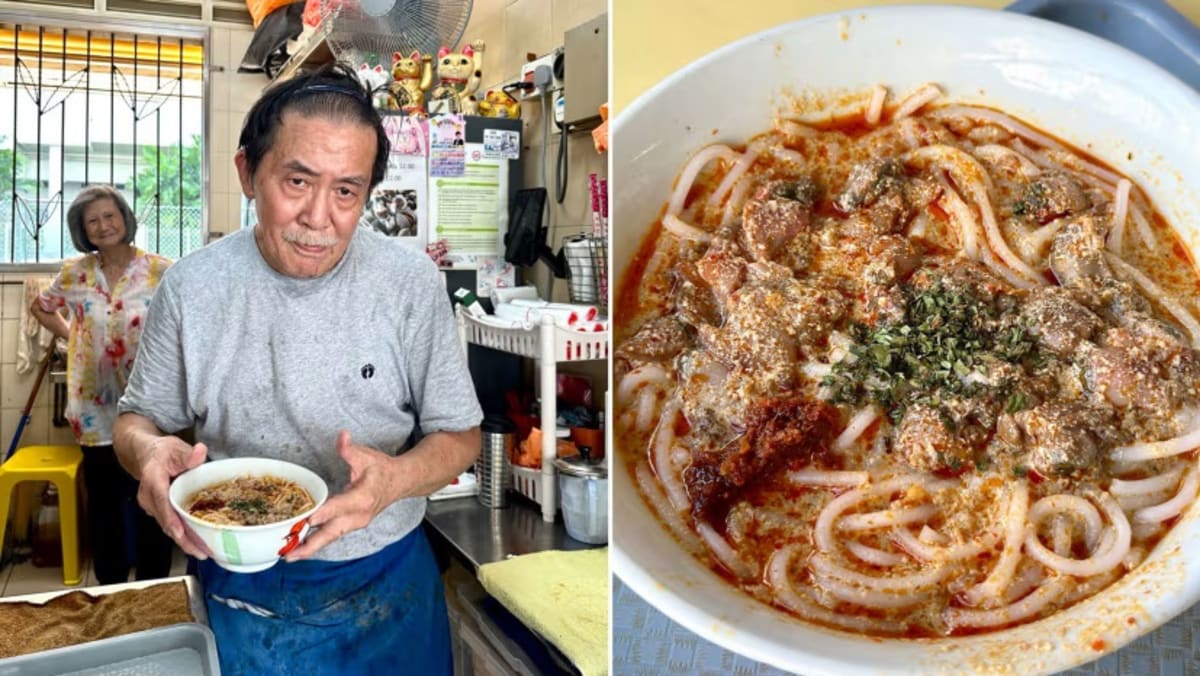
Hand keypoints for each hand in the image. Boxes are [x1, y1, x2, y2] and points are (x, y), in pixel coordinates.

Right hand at [136, 439, 211, 558]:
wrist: (147, 455)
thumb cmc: (162, 453)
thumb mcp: (177, 449)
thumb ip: (189, 454)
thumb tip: (200, 452)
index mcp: (153, 479)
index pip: (161, 501)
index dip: (170, 518)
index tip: (179, 532)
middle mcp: (149, 495)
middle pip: (165, 521)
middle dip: (182, 539)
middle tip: (200, 551)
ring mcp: (151, 505)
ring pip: (167, 526)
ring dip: (184, 540)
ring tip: (202, 552)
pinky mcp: (157, 510)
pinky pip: (170, 524)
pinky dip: (182, 534)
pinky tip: (197, 543)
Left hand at [282, 430, 399, 561]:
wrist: (399, 483)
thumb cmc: (382, 469)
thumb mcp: (367, 456)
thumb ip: (350, 449)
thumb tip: (342, 436)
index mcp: (363, 498)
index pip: (338, 507)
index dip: (322, 513)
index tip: (306, 520)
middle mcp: (359, 515)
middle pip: (331, 533)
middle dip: (310, 544)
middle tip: (288, 555)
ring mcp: (356, 523)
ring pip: (330, 538)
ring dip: (310, 547)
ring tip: (288, 556)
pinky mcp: (352, 525)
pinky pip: (332, 536)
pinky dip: (316, 542)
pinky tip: (301, 547)